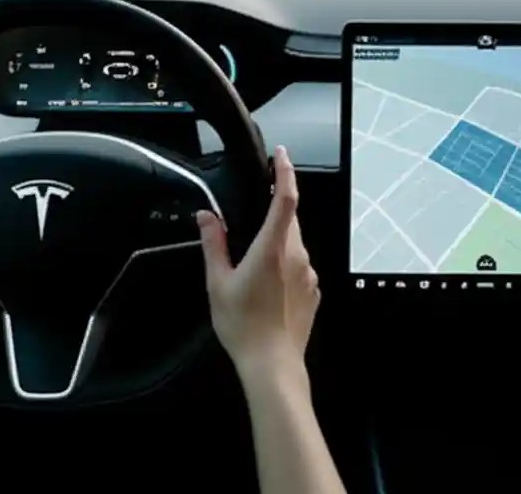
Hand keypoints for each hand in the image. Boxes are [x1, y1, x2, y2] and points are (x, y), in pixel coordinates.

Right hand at [198, 145, 319, 384]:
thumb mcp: (218, 283)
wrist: (273, 365)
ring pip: (295, 244)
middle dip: (274, 213)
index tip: (282, 156)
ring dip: (278, 243)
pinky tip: (266, 287)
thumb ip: (214, 244)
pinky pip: (299, 267)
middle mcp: (297, 257)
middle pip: (290, 220)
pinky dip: (285, 266)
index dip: (285, 172)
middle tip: (251, 221)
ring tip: (252, 266)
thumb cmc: (243, 326)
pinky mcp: (313, 291)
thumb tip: (207, 217)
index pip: (286, 199)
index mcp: (272, 249)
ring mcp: (309, 274)